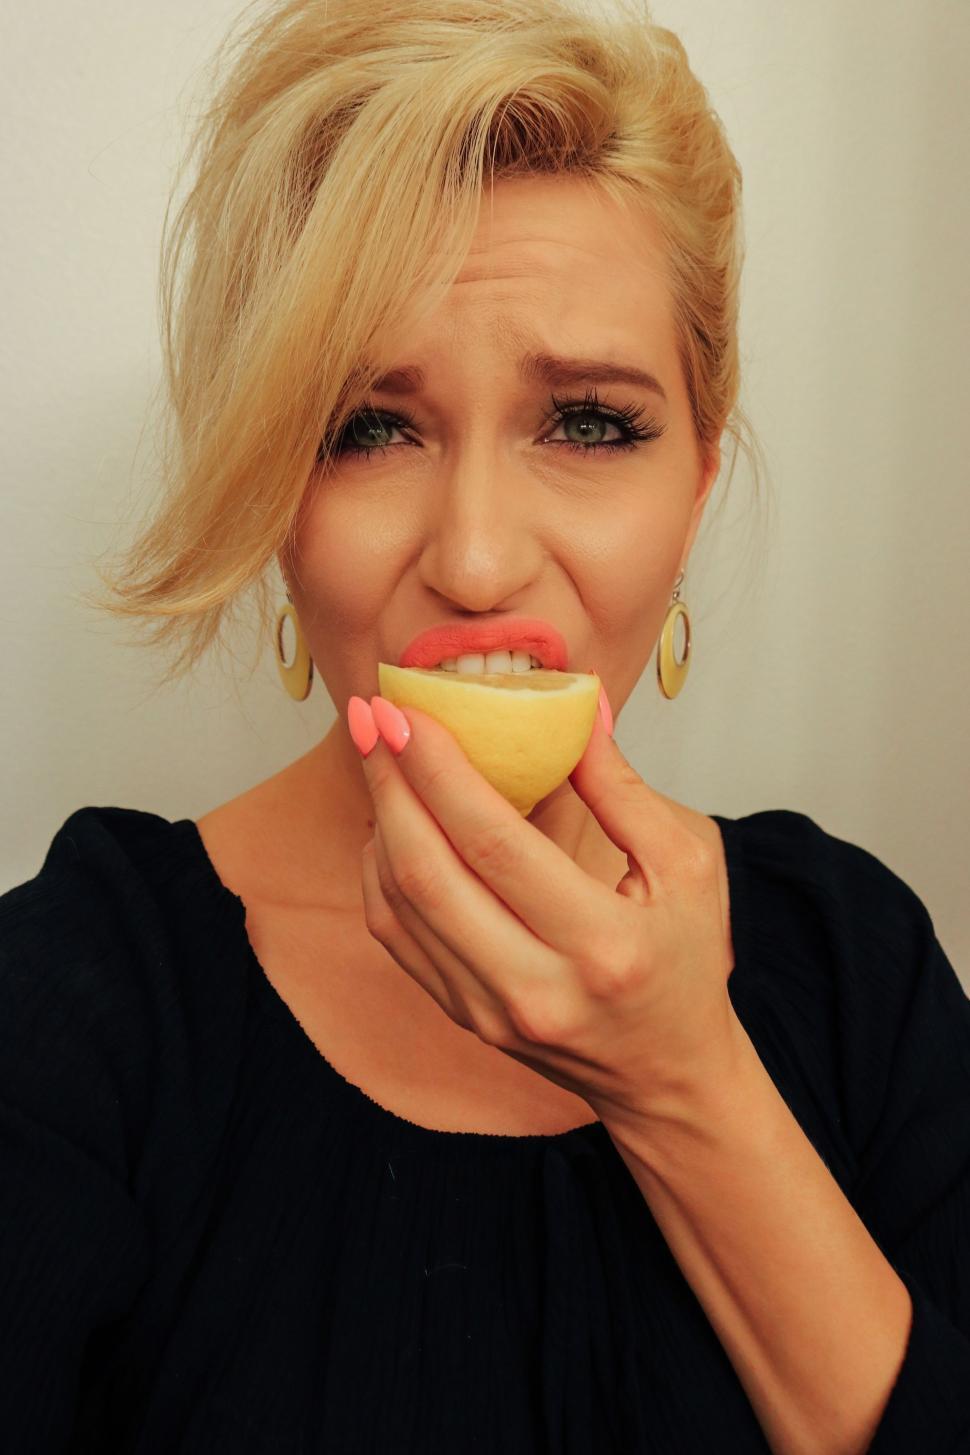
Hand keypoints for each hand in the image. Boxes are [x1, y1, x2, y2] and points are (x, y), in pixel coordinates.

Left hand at [352, 691, 738, 1131]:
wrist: (666, 1075)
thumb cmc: (684, 961)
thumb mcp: (688, 863)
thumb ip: (623, 786)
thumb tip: (577, 702)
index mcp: (603, 945)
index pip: (494, 843)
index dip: (440, 770)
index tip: (409, 711)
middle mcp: (535, 988)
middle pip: (428, 873)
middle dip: (391, 783)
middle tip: (374, 717)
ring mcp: (489, 1010)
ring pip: (400, 906)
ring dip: (380, 820)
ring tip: (379, 757)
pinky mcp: (462, 1017)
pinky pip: (397, 937)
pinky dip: (380, 872)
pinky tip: (390, 822)